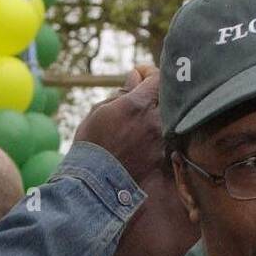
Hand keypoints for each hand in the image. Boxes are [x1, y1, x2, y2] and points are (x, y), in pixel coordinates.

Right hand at [73, 69, 162, 185]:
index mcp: (138, 104)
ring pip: (164, 118)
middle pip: (164, 97)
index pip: (156, 77)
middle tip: (138, 96)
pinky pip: (163, 137)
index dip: (147, 73)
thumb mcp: (98, 111)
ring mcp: (160, 140)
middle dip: (152, 93)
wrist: (94, 183)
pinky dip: (153, 134)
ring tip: (135, 122)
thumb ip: (122, 93)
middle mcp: (154, 120)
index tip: (137, 75)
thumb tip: (135, 78)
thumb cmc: (90, 144)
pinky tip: (138, 140)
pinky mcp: (161, 157)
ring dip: (153, 114)